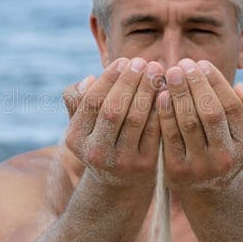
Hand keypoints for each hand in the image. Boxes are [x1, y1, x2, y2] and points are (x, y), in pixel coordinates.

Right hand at [62, 58, 163, 187]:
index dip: (109, 78)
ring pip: (135, 119)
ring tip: (157, 71)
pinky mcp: (144, 166)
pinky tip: (167, 90)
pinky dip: (160, 108)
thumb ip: (78, 100)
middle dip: (129, 82)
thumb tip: (89, 79)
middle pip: (113, 110)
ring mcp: (120, 162)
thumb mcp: (83, 124)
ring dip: (147, 90)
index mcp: (75, 139)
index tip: (124, 60)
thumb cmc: (101, 139)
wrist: (120, 181)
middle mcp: (95, 153)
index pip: (92, 101)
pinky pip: (154, 131)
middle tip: (143, 61)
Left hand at [156, 58, 242, 189]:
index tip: (202, 63)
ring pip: (189, 123)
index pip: (232, 105)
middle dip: (196, 84)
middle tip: (183, 64)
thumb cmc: (228, 144)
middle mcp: (227, 158)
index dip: (216, 81)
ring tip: (171, 73)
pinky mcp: (177, 171)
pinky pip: (170, 136)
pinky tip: (161, 94)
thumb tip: (242, 88)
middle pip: (210, 113)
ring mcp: (201, 167)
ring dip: (179, 94)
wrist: (207, 186)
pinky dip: (165, 113)